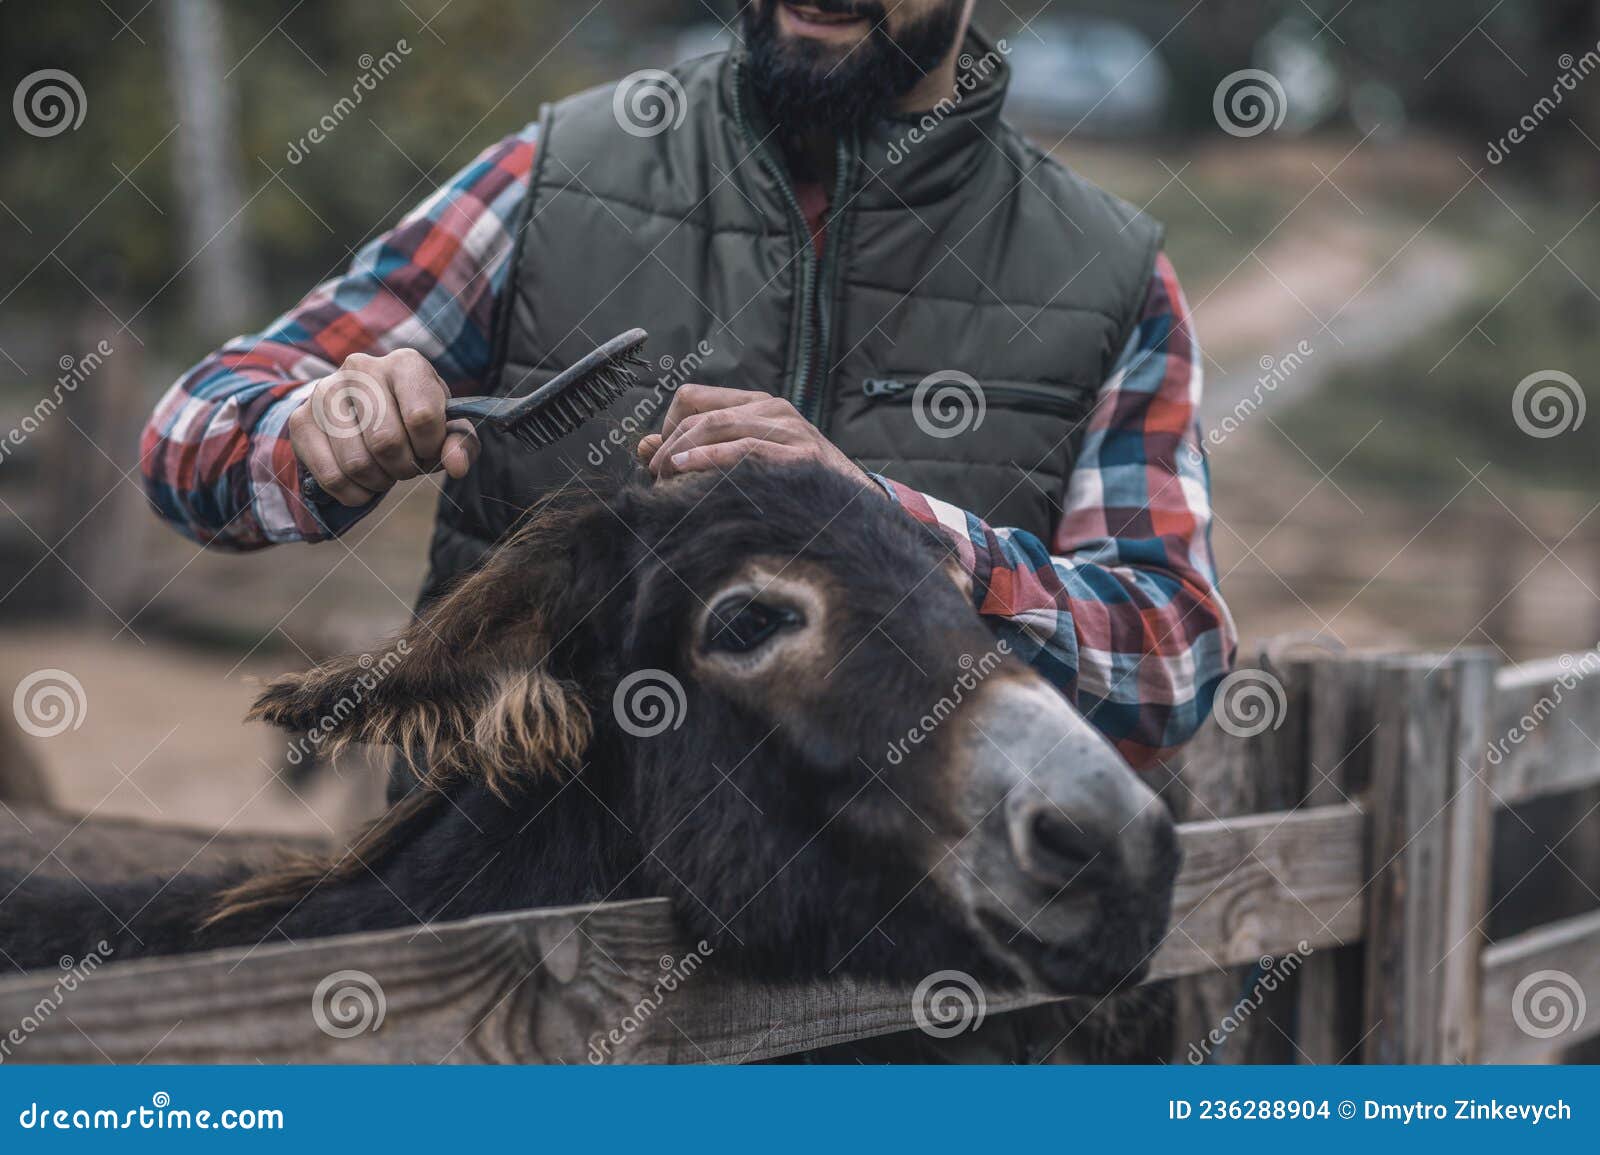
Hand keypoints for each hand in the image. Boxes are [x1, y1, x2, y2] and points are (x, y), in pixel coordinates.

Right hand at [288, 350, 480, 506]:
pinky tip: (363, 484)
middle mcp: (361, 368)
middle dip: (404, 468)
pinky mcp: (301, 419)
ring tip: (385, 471)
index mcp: (405, 363)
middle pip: (386, 442)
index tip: (429, 449)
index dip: (430, 448)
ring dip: (379, 481)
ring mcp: (325, 391)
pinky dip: (354, 493)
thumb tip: (457, 466)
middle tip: (407, 465)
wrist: (363, 408)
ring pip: (357, 463)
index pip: (422, 417)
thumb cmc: (414, 419)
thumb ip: (460, 444)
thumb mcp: (447, 427)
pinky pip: (330, 476)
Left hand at [636, 384, 870, 485]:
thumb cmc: (795, 492)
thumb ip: (695, 454)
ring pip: (715, 428)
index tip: (663, 463)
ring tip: (666, 482)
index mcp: (758, 406)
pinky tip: (686, 473)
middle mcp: (773, 410)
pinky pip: (742, 449)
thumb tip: (643, 446)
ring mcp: (790, 429)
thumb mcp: (746, 465)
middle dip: (667, 449)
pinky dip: (707, 459)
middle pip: (697, 416)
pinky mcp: (800, 455)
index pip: (691, 398)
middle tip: (656, 481)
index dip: (667, 428)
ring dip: (681, 457)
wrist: (856, 512)